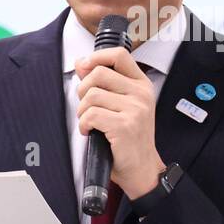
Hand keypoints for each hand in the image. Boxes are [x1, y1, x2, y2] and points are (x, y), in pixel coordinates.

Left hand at [75, 47, 164, 198]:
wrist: (142, 168)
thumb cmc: (128, 138)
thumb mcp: (121, 105)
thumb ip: (104, 84)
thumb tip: (81, 63)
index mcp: (141, 84)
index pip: (119, 55)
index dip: (96, 57)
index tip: (83, 66)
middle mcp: (141, 94)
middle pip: (98, 74)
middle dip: (83, 90)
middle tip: (86, 106)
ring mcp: (135, 110)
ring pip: (91, 95)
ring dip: (82, 111)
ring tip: (89, 122)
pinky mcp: (125, 126)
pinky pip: (91, 115)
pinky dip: (84, 125)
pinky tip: (90, 132)